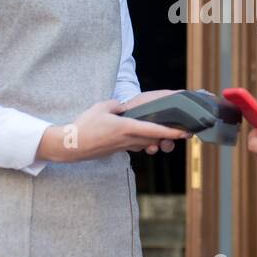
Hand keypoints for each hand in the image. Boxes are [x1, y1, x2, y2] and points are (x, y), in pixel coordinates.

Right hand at [36, 99, 188, 162]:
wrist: (71, 146)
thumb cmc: (85, 126)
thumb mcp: (101, 107)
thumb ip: (116, 105)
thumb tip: (123, 108)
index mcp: (126, 127)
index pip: (154, 130)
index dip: (171, 132)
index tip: (184, 133)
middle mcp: (128, 139)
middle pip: (153, 139)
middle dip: (167, 137)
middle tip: (182, 132)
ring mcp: (123, 147)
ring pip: (145, 144)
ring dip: (154, 140)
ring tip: (165, 135)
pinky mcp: (117, 151)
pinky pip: (134, 146)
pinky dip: (141, 142)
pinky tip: (140, 137)